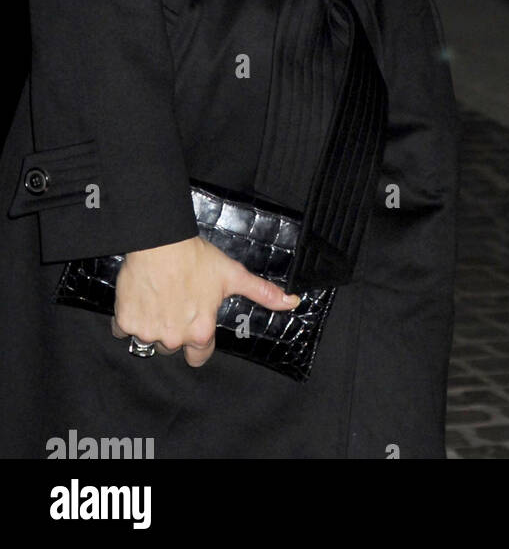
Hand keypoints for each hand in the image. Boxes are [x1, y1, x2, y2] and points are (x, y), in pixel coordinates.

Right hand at [111, 235, 299, 367]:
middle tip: (178, 302)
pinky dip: (130, 317)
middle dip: (175, 330)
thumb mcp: (234, 275)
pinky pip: (125, 331)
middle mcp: (174, 338)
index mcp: (201, 332)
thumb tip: (292, 302)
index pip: (200, 357)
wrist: (160, 242)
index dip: (199, 341)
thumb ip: (263, 293)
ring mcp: (148, 333)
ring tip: (161, 297)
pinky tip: (141, 296)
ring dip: (153, 324)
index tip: (196, 324)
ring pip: (149, 339)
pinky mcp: (126, 323)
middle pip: (174, 347)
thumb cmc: (198, 258)